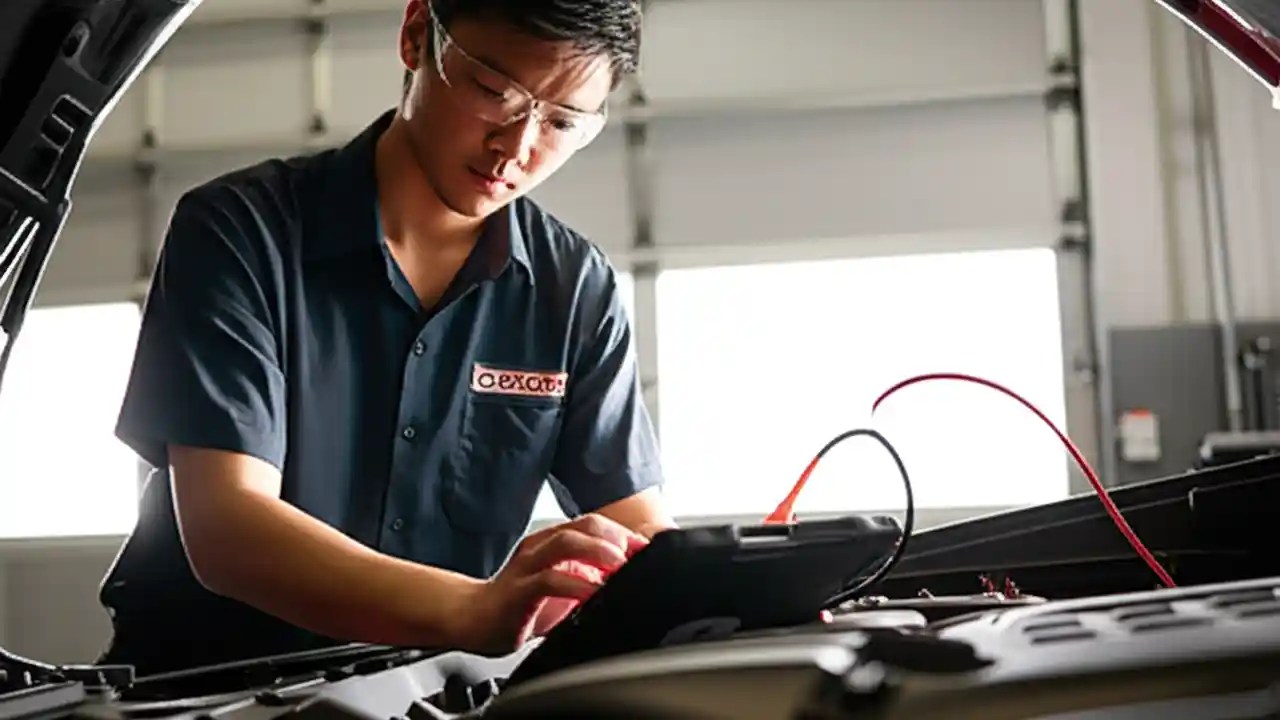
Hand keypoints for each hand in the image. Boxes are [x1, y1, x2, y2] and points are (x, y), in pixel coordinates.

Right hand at [456, 513, 648, 654]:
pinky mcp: (519, 589)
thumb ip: (588, 579)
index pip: (594, 524)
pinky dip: (575, 585)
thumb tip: (628, 580)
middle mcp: (541, 546)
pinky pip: (549, 580)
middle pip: (585, 525)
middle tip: (638, 555)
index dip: (624, 534)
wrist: (472, 618)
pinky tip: (591, 593)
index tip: (647, 551)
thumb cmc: (520, 604)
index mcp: (552, 541)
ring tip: (620, 565)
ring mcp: (528, 565)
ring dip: (598, 552)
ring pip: (566, 543)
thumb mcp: (562, 586)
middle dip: (617, 537)